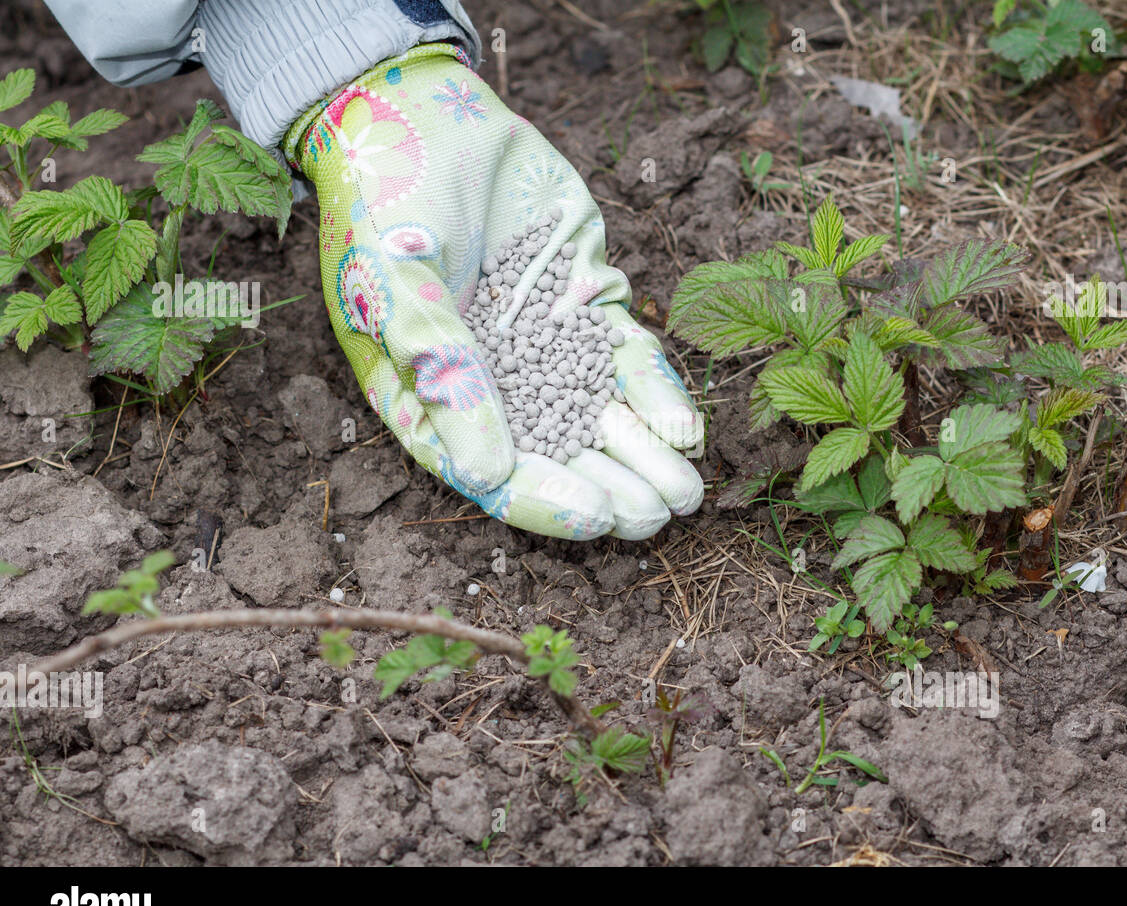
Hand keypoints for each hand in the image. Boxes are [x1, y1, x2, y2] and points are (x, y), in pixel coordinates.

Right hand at [285, 43, 702, 539]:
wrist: (422, 113)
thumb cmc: (385, 201)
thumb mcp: (396, 287)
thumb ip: (442, 373)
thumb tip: (486, 471)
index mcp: (430, 400)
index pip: (490, 473)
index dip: (546, 501)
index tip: (598, 517)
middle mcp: (491, 386)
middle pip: (556, 457)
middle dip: (610, 489)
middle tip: (658, 515)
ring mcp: (543, 347)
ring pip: (600, 418)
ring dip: (644, 456)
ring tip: (687, 493)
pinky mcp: (584, 303)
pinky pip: (625, 358)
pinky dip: (655, 391)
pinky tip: (684, 426)